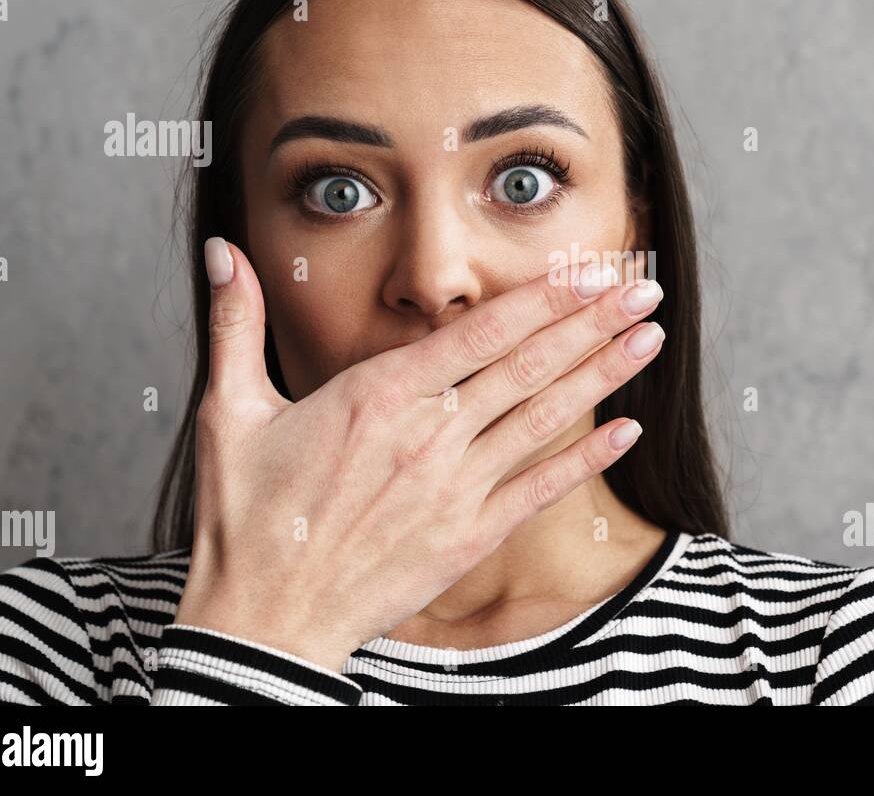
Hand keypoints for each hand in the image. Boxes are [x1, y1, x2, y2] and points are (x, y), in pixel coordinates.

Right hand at [172, 238, 664, 670]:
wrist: (262, 621)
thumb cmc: (245, 519)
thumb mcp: (232, 412)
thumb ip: (237, 324)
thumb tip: (223, 252)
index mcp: (378, 395)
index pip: (481, 331)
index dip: (544, 298)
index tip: (590, 269)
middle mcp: (429, 435)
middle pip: (529, 365)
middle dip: (594, 321)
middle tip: (646, 286)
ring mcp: (455, 487)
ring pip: (544, 417)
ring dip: (603, 374)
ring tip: (651, 338)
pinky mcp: (468, 535)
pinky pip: (540, 489)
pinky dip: (586, 458)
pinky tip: (626, 430)